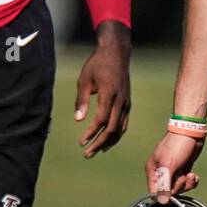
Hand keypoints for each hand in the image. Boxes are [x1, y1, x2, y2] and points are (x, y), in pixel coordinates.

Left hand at [74, 21, 130, 157]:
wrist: (116, 52)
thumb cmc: (97, 64)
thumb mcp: (85, 79)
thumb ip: (82, 100)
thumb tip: (78, 119)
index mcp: (109, 93)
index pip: (101, 120)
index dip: (91, 133)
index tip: (81, 142)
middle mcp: (120, 100)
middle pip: (112, 129)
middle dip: (99, 143)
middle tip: (87, 153)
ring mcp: (126, 102)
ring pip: (121, 128)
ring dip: (109, 141)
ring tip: (97, 150)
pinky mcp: (127, 102)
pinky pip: (124, 122)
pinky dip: (116, 133)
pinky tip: (107, 139)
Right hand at [146, 132, 203, 203]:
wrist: (191, 131)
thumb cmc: (177, 144)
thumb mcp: (169, 165)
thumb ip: (164, 184)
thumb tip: (162, 201)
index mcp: (153, 171)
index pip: (155, 193)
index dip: (165, 195)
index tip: (174, 189)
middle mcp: (162, 172)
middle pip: (169, 192)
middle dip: (178, 186)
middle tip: (182, 175)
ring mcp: (173, 171)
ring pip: (179, 188)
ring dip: (186, 183)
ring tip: (189, 174)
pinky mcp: (182, 169)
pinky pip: (186, 182)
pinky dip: (191, 180)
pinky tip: (193, 174)